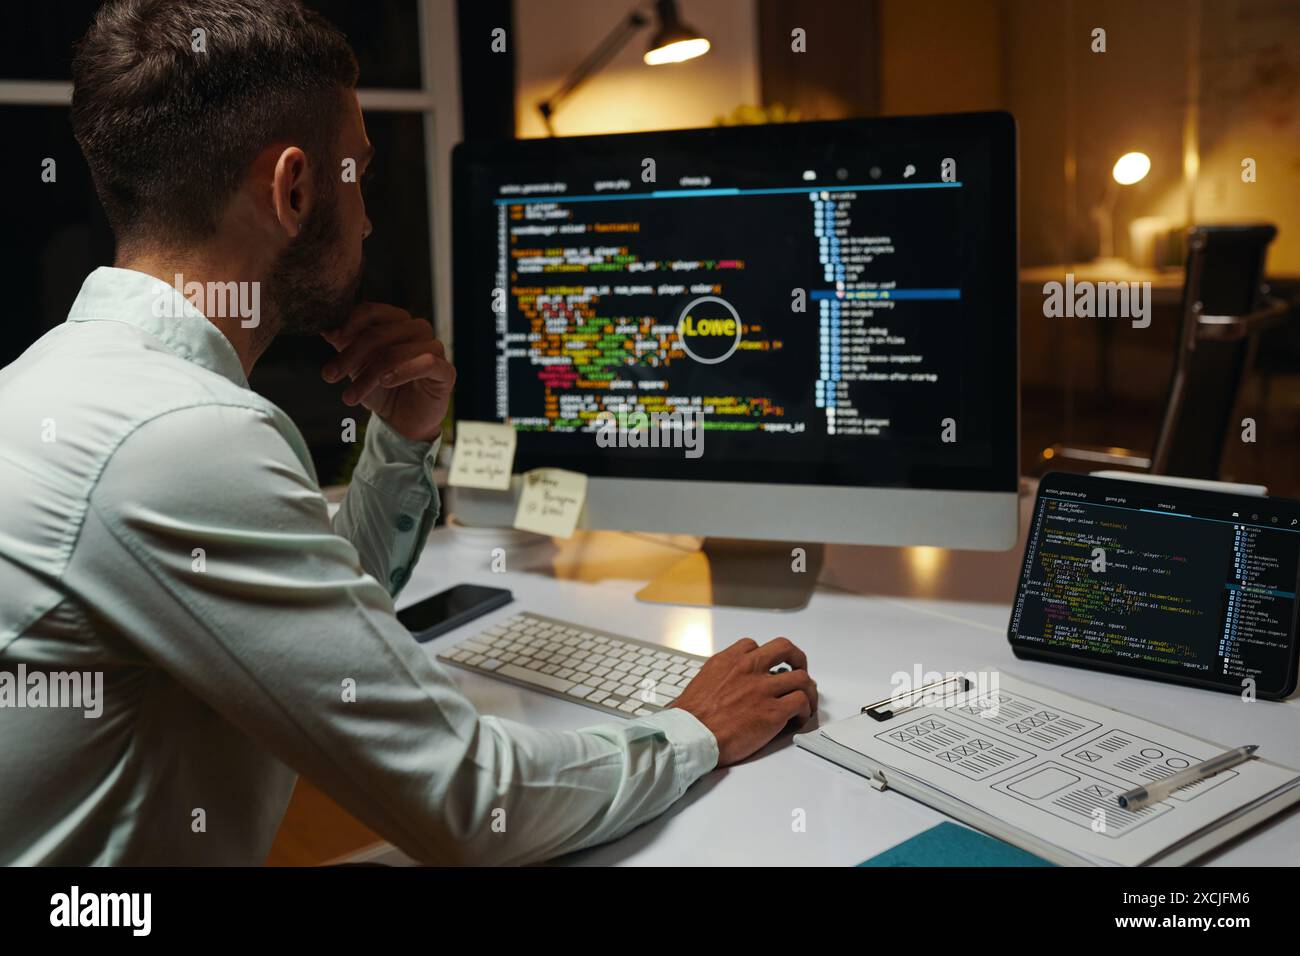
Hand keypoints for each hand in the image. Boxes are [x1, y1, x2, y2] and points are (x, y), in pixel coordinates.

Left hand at [321, 303, 454, 442]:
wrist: (403, 421)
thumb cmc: (382, 389)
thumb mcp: (357, 365)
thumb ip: (345, 343)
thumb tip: (326, 327)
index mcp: (396, 321)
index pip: (371, 311)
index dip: (349, 324)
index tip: (331, 340)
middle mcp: (417, 329)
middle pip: (380, 332)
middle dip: (351, 355)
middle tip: (329, 375)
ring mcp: (434, 349)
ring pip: (396, 352)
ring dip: (368, 375)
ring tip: (350, 396)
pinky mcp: (446, 371)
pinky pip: (426, 363)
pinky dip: (403, 371)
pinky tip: (385, 382)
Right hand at [669, 637, 816, 765]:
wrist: (691, 736)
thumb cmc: (689, 719)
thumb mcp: (697, 684)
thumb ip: (713, 679)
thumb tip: (711, 688)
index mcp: (727, 661)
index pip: (753, 645)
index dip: (764, 656)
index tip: (767, 666)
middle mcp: (748, 669)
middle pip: (785, 648)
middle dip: (797, 658)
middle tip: (799, 669)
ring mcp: (764, 689)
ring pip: (801, 678)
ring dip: (807, 689)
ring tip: (805, 701)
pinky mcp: (774, 712)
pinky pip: (801, 702)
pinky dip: (805, 710)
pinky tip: (798, 719)